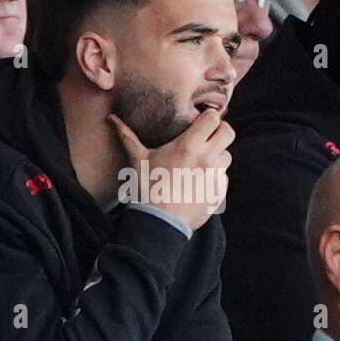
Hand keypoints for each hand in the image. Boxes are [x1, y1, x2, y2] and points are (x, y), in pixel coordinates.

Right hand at [107, 108, 233, 230]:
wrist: (158, 222)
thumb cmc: (147, 188)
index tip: (201, 123)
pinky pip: (223, 178)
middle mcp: (207, 158)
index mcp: (189, 146)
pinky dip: (214, 178)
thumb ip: (127, 136)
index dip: (209, 118)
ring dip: (217, 157)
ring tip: (199, 164)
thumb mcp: (137, 160)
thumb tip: (110, 118)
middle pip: (228, 132)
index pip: (214, 118)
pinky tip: (197, 184)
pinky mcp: (219, 193)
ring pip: (227, 156)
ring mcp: (215, 176)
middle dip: (220, 133)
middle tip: (207, 139)